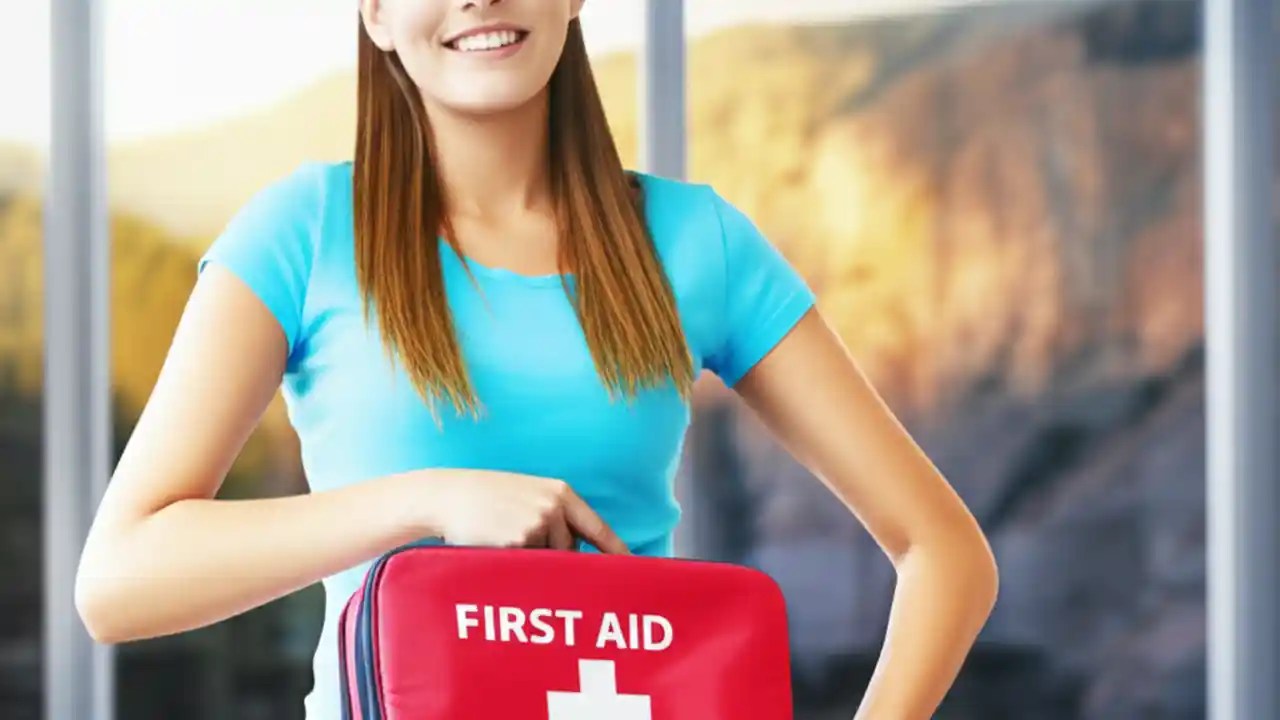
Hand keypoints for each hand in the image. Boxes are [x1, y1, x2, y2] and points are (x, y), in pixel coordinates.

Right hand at [407, 469, 629, 553]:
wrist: (446, 496)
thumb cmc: (487, 498)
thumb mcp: (528, 496)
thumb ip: (555, 516)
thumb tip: (576, 552)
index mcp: (561, 493)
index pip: (598, 528)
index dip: (616, 551)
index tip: (633, 569)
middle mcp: (554, 507)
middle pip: (570, 551)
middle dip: (554, 557)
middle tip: (521, 542)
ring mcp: (537, 525)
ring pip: (546, 560)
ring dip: (530, 558)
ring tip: (502, 535)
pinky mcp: (517, 542)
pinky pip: (525, 565)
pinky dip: (513, 562)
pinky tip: (494, 542)